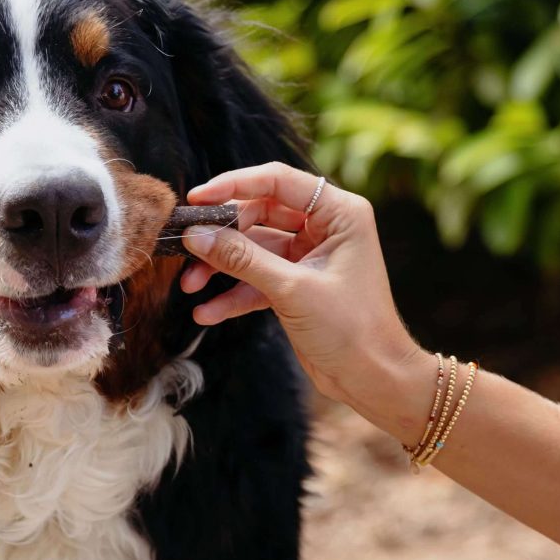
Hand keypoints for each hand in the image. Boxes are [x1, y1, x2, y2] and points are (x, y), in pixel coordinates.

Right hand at [179, 163, 427, 413]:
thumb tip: (196, 235)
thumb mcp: (292, 289)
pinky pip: (258, 279)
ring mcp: (310, 256)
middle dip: (223, 235)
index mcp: (339, 213)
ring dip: (222, 266)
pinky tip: (207, 312)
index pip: (278, 182)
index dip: (234, 186)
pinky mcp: (298, 285)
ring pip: (254, 248)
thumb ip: (242, 259)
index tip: (197, 198)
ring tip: (190, 285)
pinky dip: (234, 293)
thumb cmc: (352, 328)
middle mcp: (326, 228)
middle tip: (186, 247)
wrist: (373, 378)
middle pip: (260, 213)